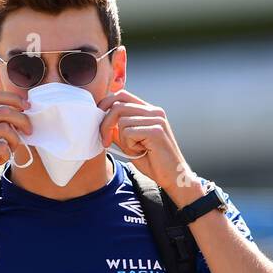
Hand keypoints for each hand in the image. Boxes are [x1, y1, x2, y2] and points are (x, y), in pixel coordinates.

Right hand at [0, 89, 32, 193]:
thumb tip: (14, 114)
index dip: (13, 98)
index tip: (26, 107)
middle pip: (4, 111)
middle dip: (22, 120)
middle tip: (28, 131)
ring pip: (6, 128)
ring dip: (15, 140)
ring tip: (11, 149)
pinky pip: (1, 147)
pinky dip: (6, 154)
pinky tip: (0, 160)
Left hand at [97, 89, 202, 203]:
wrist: (173, 177)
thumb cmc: (152, 161)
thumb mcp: (130, 143)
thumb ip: (118, 130)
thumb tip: (101, 119)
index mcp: (149, 110)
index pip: (121, 96)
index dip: (105, 106)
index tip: (99, 125)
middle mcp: (154, 111)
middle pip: (118, 105)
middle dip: (105, 125)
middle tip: (105, 142)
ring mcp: (157, 119)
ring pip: (122, 121)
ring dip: (122, 140)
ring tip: (135, 150)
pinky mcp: (156, 130)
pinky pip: (128, 132)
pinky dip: (129, 146)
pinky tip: (142, 152)